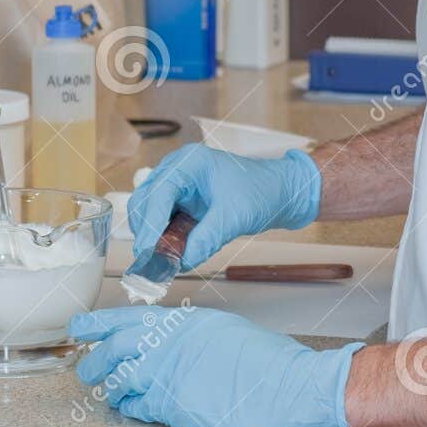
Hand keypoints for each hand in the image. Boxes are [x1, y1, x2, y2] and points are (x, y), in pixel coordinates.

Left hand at [71, 305, 363, 426]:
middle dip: (94, 363)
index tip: (78, 326)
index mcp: (183, 321)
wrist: (287, 388)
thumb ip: (190, 336)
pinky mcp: (172, 406)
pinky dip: (132, 409)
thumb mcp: (224, 331)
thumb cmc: (268, 362)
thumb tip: (170, 346)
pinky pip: (138, 408)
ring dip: (110, 391)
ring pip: (118, 382)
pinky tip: (135, 409)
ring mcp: (168, 374)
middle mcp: (169, 343)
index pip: (127, 317)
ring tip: (109, 395)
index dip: (97, 323)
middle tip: (86, 369)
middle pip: (113, 351)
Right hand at [126, 144, 320, 270]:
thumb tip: (179, 263)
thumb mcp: (234, 217)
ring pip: (149, 213)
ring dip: (153, 238)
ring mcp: (178, 186)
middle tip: (152, 264)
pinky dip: (163, 239)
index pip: (158, 193)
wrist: (281, 192)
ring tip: (161, 263)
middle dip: (147, 233)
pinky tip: (171, 256)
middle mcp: (178, 170)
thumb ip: (206, 239)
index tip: (147, 252)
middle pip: (145, 202)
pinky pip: (162, 221)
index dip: (150, 225)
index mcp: (189, 163)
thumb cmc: (262, 192)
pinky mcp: (182, 202)